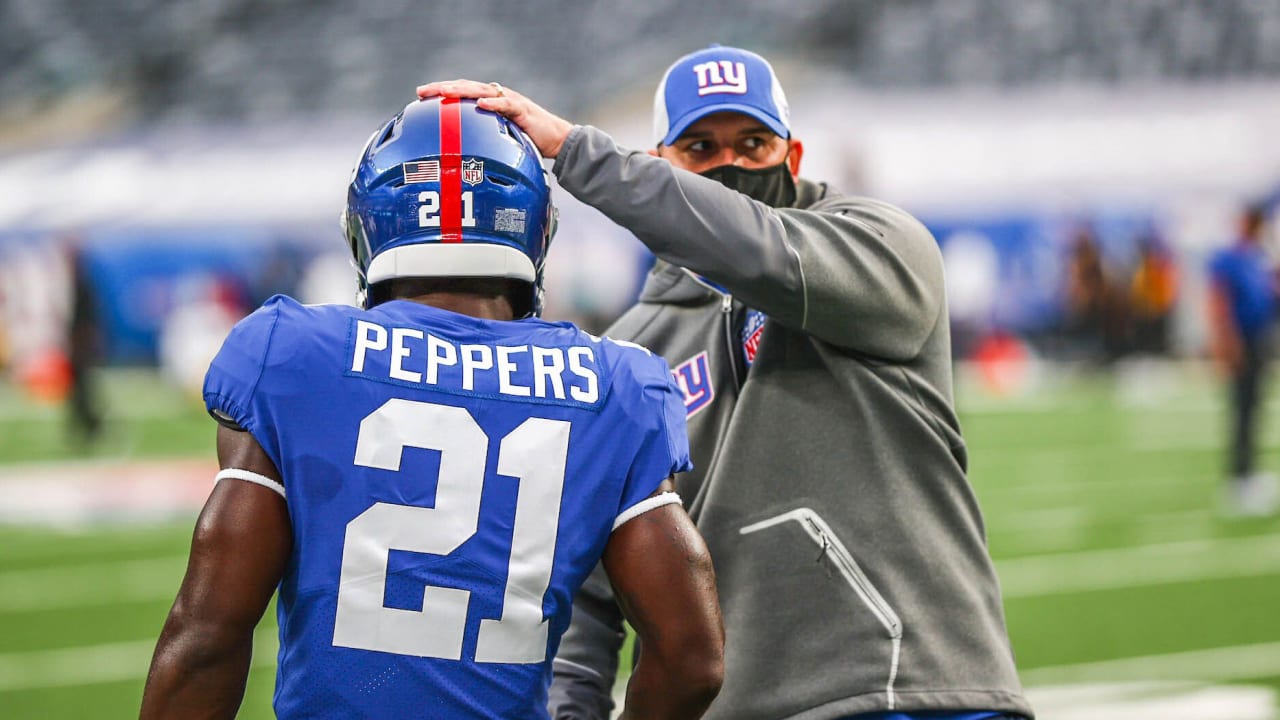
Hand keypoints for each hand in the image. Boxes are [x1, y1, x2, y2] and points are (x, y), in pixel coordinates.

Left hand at [417, 79, 574, 158]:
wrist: (558, 140)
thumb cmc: (528, 141)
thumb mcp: (499, 139)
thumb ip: (482, 140)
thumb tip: (458, 156)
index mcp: (489, 102)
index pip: (460, 93)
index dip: (440, 92)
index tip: (419, 96)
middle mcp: (496, 96)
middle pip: (465, 88)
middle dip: (442, 88)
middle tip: (421, 92)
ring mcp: (510, 101)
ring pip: (481, 91)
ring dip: (462, 91)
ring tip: (444, 92)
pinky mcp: (523, 110)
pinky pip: (506, 105)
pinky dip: (493, 104)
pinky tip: (480, 103)